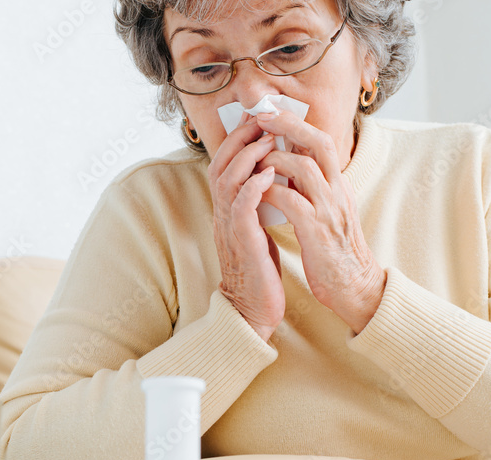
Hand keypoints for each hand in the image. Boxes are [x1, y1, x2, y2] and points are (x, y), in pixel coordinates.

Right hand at [207, 114, 285, 342]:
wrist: (253, 309)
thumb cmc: (259, 269)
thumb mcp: (256, 229)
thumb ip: (257, 204)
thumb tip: (270, 176)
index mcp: (227, 210)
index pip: (224, 164)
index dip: (238, 140)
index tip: (258, 120)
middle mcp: (223, 214)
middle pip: (221, 164)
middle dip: (241, 138)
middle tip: (262, 119)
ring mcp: (230, 227)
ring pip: (228, 181)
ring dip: (248, 156)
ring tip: (268, 140)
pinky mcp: (242, 242)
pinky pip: (242, 207)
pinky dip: (254, 186)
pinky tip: (268, 173)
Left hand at [254, 111, 385, 334]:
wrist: (355, 286)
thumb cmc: (335, 252)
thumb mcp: (328, 212)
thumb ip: (313, 189)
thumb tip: (290, 166)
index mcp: (339, 185)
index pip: (322, 141)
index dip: (296, 122)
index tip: (270, 113)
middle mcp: (338, 190)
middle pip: (319, 142)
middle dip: (288, 124)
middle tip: (261, 117)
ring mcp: (329, 209)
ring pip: (305, 166)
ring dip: (275, 158)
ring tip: (254, 158)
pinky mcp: (317, 231)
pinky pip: (292, 201)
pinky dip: (272, 190)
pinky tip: (256, 189)